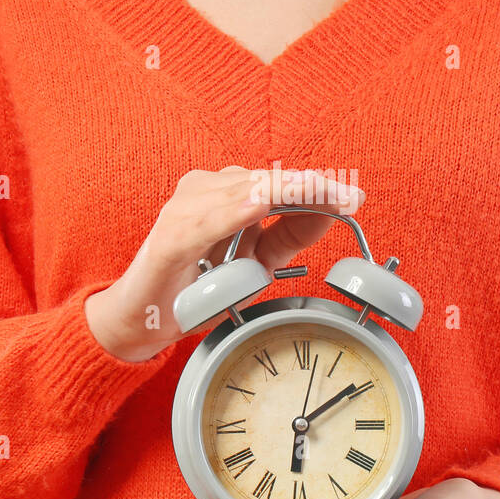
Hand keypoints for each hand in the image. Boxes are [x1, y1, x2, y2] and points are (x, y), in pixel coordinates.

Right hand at [86, 167, 364, 360]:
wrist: (146, 318)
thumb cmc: (199, 285)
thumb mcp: (257, 262)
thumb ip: (289, 235)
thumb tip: (330, 212)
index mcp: (228, 192)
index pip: (280, 180)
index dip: (319, 186)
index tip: (353, 196)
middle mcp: (206, 190)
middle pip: (267, 181)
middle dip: (311, 189)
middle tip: (348, 198)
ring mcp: (185, 209)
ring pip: (242, 192)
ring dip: (282, 193)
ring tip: (317, 194)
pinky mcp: (170, 236)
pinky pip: (207, 221)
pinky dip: (233, 214)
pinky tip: (256, 207)